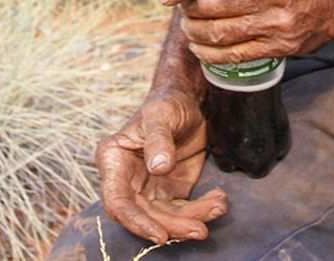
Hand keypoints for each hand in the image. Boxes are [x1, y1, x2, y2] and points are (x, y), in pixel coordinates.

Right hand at [95, 87, 228, 244]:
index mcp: (114, 160)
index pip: (118, 201)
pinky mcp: (170, 191)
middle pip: (145, 215)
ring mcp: (148, 188)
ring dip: (192, 219)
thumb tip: (158, 167)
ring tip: (218, 207)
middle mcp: (127, 180)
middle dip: (173, 226)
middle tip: (200, 229)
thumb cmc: (167, 102)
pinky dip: (201, 210)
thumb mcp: (161, 114)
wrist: (188, 100)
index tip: (160, 234)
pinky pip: (183, 210)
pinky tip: (219, 201)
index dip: (136, 222)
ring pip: (166, 217)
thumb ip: (158, 139)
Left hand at [160, 0, 333, 65]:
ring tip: (187, 24)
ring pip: (220, 32)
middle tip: (181, 6)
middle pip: (214, 5)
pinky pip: (235, 54)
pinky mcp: (280, 46)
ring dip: (194, 31)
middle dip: (188, 7)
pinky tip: (199, 46)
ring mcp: (278, 22)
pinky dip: (209, 53)